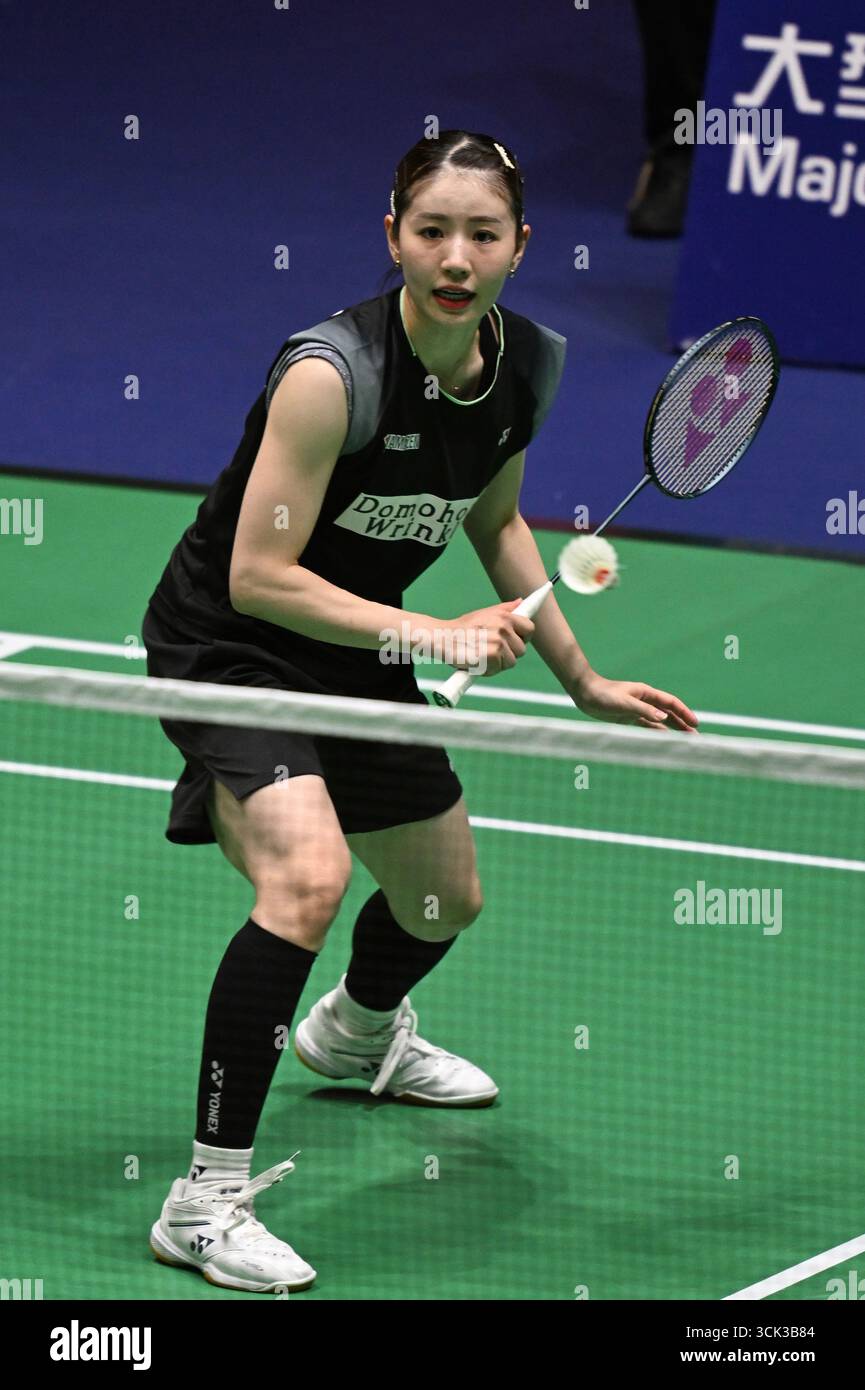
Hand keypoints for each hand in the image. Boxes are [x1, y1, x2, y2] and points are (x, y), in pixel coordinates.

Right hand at [447, 598, 534, 676]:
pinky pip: (499, 669)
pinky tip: (478, 662)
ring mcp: (498, 643)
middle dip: (509, 653)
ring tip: (483, 655)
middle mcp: (503, 628)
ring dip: (499, 663)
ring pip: (511, 661)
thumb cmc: (462, 628)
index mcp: (504, 616)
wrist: (442, 638)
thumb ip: (505, 609)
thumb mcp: (484, 613)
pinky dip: (489, 670)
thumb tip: (521, 601)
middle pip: (522, 649)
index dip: (523, 637)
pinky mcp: (491, 657)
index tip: (514, 641)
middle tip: (491, 650)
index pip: (530, 628)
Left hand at [574, 673, 698, 731]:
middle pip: (668, 712)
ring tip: (685, 738)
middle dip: (683, 723)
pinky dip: (657, 731)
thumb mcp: (624, 703)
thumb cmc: (603, 695)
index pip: (670, 703)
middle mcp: (644, 700)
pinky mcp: (628, 717)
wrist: (585, 693)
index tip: (695, 723)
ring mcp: (637, 709)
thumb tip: (664, 718)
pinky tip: (665, 738)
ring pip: (660, 720)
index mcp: (646, 693)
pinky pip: (647, 726)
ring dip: (673, 728)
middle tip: (696, 735)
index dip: (684, 712)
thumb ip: (644, 711)